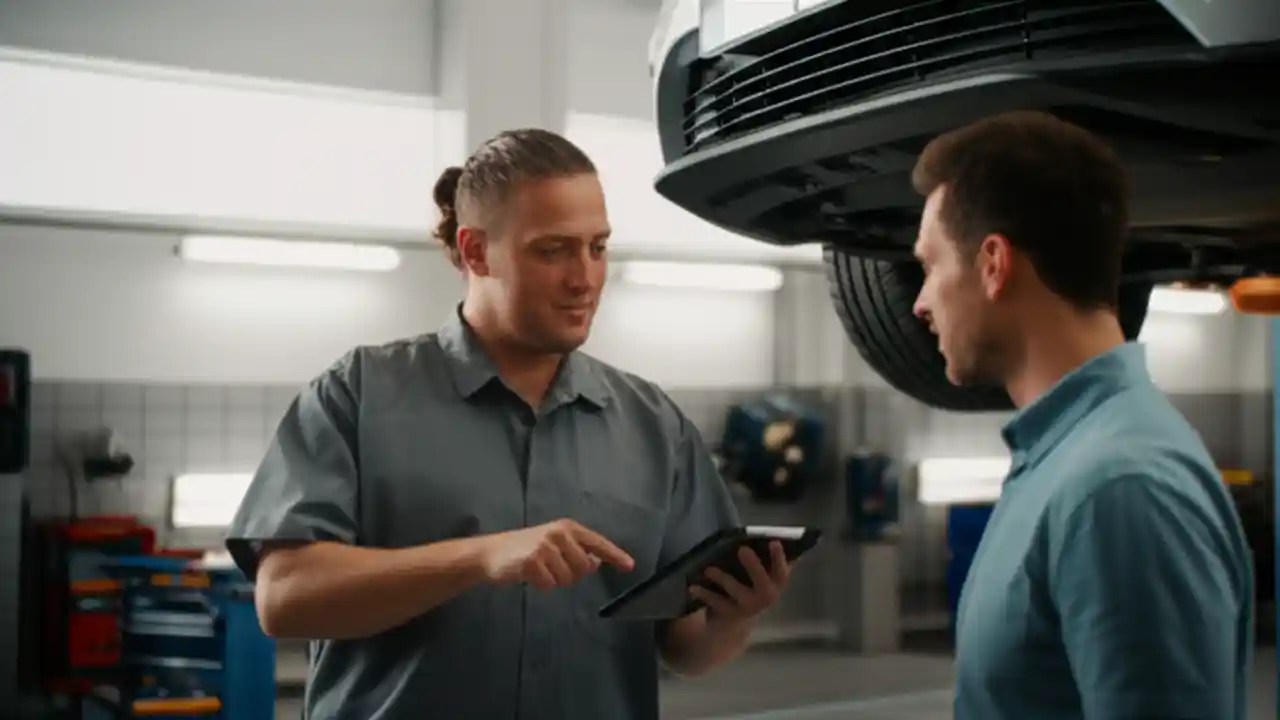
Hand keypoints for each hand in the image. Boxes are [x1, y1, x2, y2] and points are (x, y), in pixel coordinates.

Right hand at [479, 519, 634, 589]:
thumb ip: (576, 551)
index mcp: (567, 528)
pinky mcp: (532, 562)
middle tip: (553, 568)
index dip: (614, 555)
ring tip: (539, 569)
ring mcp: (545, 547)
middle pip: (584, 567)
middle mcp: (558, 534)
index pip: (596, 542)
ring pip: (567, 578)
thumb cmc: (525, 548)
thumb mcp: (554, 543)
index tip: (629, 566)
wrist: (491, 552)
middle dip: (572, 574)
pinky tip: (530, 575)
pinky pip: (549, 585)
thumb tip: (596, 563)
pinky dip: (542, 585)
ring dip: (555, 580)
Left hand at [689, 541, 790, 621]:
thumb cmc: (750, 585)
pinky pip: (717, 603)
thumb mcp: (761, 573)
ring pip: (737, 592)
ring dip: (723, 579)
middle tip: (743, 549)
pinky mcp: (730, 614)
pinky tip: (693, 587)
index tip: (773, 542)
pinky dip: (705, 594)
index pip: (782, 570)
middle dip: (754, 566)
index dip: (779, 557)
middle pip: (763, 583)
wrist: (734, 622)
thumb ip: (765, 557)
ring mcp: (748, 607)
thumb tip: (764, 533)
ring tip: (709, 569)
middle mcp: (766, 596)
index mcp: (776, 583)